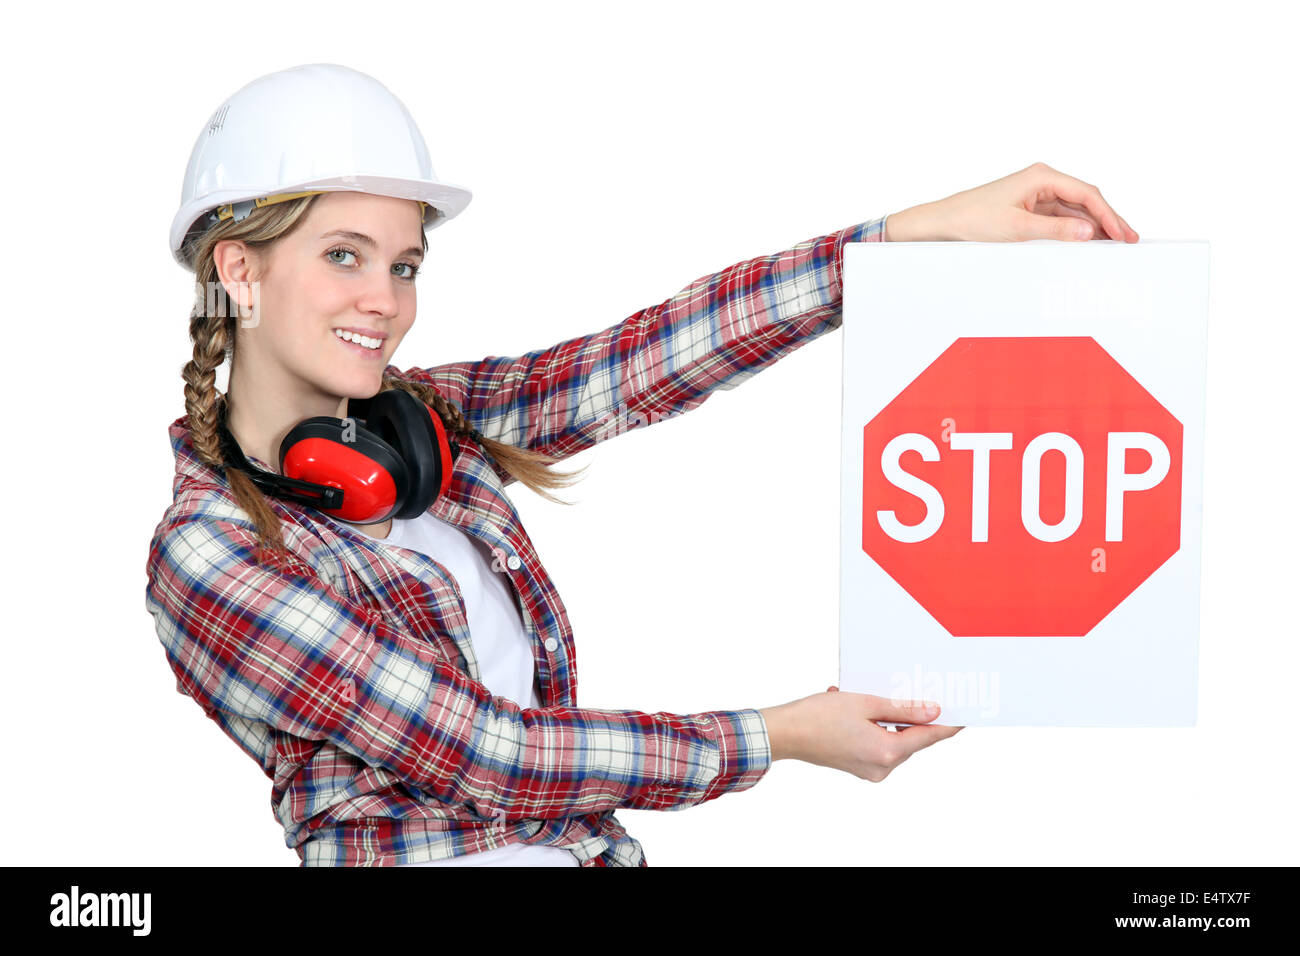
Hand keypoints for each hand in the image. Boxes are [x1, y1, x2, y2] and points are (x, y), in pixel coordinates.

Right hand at [759, 685, 962, 781]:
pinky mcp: (858, 767)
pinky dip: (873, 725)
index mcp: (887, 752)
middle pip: (911, 738)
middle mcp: (882, 767)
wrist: (785, 733)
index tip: (966, 714)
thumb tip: (933, 711)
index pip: (929, 736)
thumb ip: (903, 709)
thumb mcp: (866, 703)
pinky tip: (856, 708)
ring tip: (867, 695)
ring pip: (893, 740)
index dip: (948, 723)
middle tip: (914, 691)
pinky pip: (877, 743)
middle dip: (911, 714)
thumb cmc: (819, 716)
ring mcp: (870, 770)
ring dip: (887, 717)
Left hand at [884, 162, 1137, 243]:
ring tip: (1114, 246)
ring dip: (1094, 228)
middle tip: (1129, 242)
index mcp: (1041, 176)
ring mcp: (1037, 195)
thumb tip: (1089, 232)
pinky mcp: (1031, 209)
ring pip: (1075, 211)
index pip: (1086, 193)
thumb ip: (1055, 230)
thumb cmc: (973, 220)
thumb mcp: (1017, 229)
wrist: (944, 224)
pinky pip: (1061, 219)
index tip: (1124, 234)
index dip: (1109, 215)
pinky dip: (1076, 231)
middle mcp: (1042, 181)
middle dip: (1108, 221)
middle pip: (1085, 200)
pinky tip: (1088, 244)